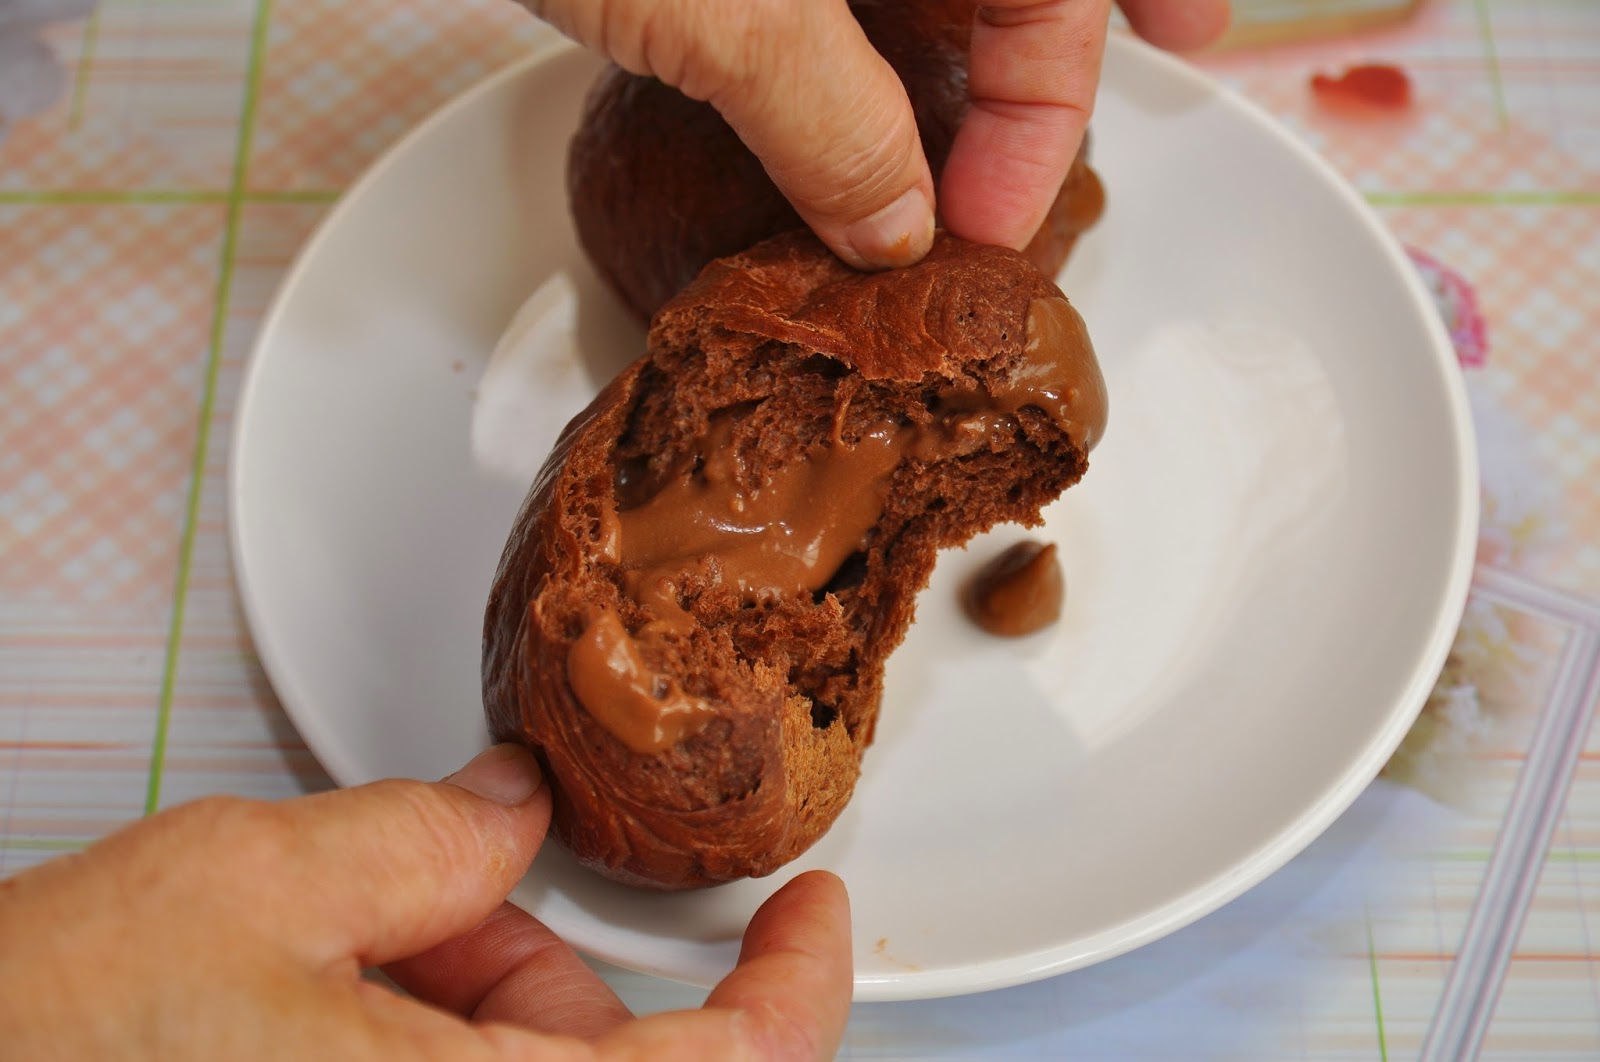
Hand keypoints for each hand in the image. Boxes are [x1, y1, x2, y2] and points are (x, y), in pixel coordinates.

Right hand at [0, 745, 852, 1059]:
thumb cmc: (48, 1051)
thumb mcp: (253, 888)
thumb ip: (424, 840)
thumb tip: (507, 808)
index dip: (801, 988)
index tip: (812, 912)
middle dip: (550, 968)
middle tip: (455, 889)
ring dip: (471, 1006)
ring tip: (344, 945)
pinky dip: (430, 1042)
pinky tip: (330, 995)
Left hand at [524, 0, 1228, 266]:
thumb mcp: (727, 7)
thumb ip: (832, 120)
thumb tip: (894, 227)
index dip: (1055, 97)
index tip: (1001, 218)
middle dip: (1042, 54)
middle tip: (1063, 152)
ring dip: (944, 61)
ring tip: (943, 171)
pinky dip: (841, 51)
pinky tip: (836, 116)